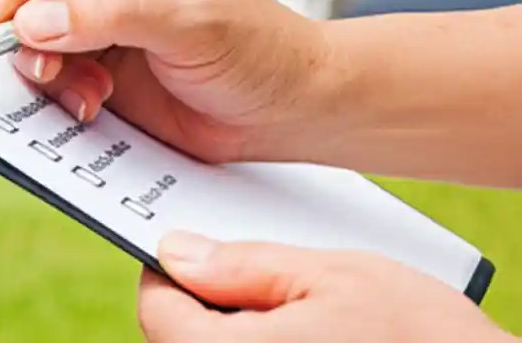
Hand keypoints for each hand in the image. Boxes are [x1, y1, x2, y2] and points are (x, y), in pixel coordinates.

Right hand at [0, 0, 334, 162]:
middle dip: (21, 6)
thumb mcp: (195, 23)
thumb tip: (37, 18)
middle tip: (28, 48)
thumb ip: (113, 13)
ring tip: (77, 81)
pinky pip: (33, 52)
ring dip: (36, 52)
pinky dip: (50, 80)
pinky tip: (90, 95)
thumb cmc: (262, 50)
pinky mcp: (80, 43)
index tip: (12, 3)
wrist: (277, 112)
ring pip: (20, 8)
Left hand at [138, 231, 510, 341]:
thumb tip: (177, 251)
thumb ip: (244, 264)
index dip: (169, 273)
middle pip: (184, 342)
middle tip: (253, 276)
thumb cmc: (424, 340)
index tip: (191, 250)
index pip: (158, 312)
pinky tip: (313, 335)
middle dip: (209, 305)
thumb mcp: (333, 276)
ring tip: (295, 309)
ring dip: (244, 332)